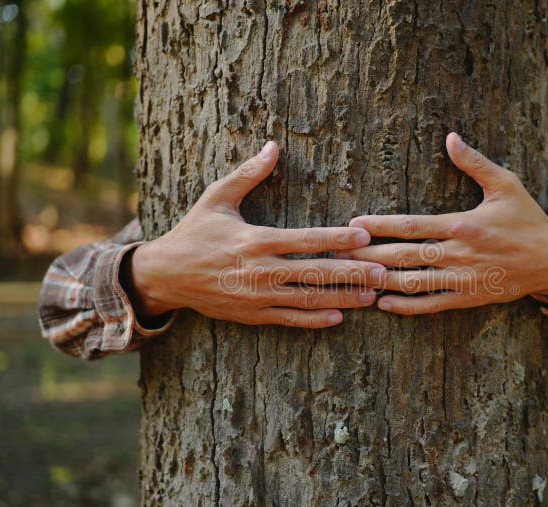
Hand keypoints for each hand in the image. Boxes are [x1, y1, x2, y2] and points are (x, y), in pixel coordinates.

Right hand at [125, 141, 385, 327]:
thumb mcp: (216, 198)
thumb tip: (273, 145)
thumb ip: (249, 173)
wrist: (165, 276)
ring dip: (342, 298)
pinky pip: (290, 319)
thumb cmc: (194, 232)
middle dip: (352, 273)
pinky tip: (338, 317)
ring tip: (371, 297)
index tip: (364, 237)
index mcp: (255, 239)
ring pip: (308, 299)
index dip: (337, 239)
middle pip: (315, 272)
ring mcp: (257, 296)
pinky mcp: (253, 314)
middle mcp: (260, 270)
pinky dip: (315, 319)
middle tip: (382, 272)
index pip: (306, 239)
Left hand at [342, 132, 547, 314]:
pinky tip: (382, 303)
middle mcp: (458, 253)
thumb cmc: (526, 219)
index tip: (354, 224)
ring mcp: (462, 279)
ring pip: (412, 282)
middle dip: (368, 254)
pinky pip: (431, 305)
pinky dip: (405, 306)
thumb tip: (450, 137)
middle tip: (339, 253)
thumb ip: (474, 163)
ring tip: (352, 277)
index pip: (411, 225)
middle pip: (403, 256)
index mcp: (462, 224)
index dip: (380, 225)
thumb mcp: (506, 184)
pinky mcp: (467, 298)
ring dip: (379, 280)